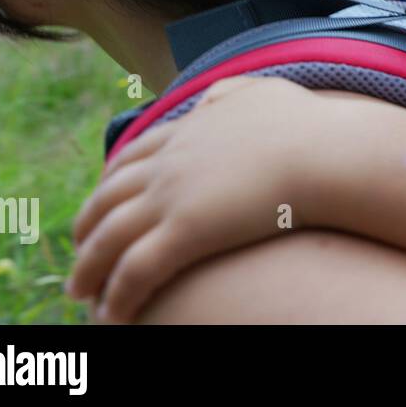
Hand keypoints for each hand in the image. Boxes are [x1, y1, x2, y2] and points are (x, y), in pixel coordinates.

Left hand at [67, 75, 323, 322]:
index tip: (101, 203)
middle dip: (86, 226)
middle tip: (80, 250)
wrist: (326, 153)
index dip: (110, 184)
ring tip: (79, 293)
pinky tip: (112, 316)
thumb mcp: (263, 92)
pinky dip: (116, 295)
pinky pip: (135, 270)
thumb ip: (232, 91)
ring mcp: (173, 196)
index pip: (132, 158)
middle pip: (108, 197)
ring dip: (88, 270)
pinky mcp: (185, 232)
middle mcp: (170, 163)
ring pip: (108, 238)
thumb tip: (214, 96)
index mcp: (188, 130)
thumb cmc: (310, 126)